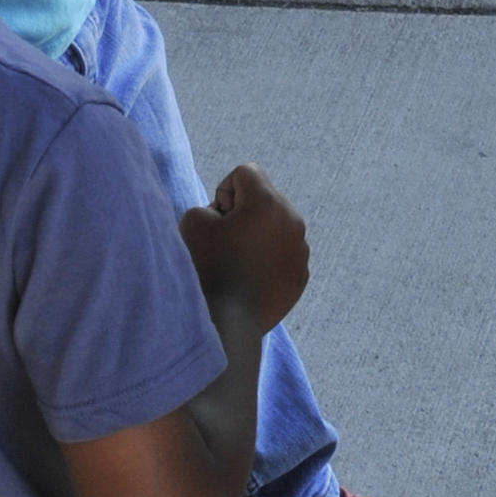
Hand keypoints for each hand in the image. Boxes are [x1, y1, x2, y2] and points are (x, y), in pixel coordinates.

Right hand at [180, 162, 309, 332]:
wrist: (226, 323)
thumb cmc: (206, 266)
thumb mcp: (193, 220)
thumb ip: (212, 204)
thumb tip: (231, 217)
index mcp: (269, 203)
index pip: (246, 172)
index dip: (224, 192)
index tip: (219, 221)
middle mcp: (293, 221)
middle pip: (265, 199)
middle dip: (244, 213)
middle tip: (226, 244)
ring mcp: (301, 250)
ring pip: (275, 227)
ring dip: (257, 236)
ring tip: (237, 264)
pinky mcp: (302, 275)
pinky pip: (283, 253)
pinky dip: (267, 260)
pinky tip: (249, 279)